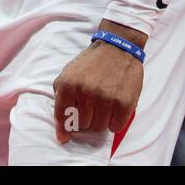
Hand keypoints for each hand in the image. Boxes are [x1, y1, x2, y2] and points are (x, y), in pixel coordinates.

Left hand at [52, 21, 145, 143]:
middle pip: (83, 125)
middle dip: (87, 117)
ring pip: (99, 127)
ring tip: (105, 103)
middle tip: (94, 104)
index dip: (68, 122)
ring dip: (102, 119)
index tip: (74, 120)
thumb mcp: (69, 74)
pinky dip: (116, 121)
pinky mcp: (124, 103)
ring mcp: (106, 98)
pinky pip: (115, 127)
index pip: (63, 118)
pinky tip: (116, 107)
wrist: (119, 46)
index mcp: (68, 85)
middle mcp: (86, 92)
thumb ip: (61, 103)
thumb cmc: (92, 63)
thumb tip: (62, 138)